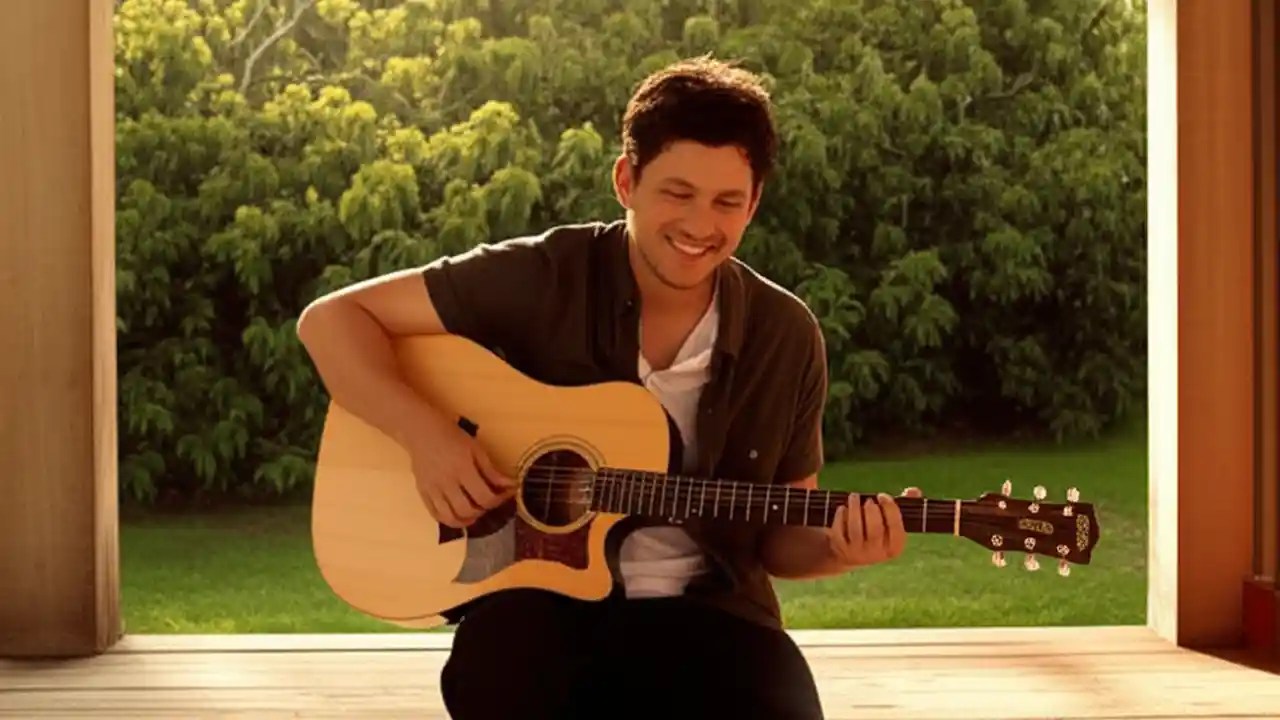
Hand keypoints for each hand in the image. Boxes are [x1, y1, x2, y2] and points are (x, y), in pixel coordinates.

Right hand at [409, 411, 516, 527]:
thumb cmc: (452, 437)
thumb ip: (491, 471)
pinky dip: (448, 519)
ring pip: (449, 518)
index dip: (498, 500)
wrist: (422, 432)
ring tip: (473, 513)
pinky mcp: (422, 493)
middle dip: (482, 511)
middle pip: (467, 510)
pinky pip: (435, 515)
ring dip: (465, 521)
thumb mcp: (476, 449)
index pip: (483, 496)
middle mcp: (446, 483)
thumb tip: (510, 485)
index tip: (505, 495)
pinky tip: (457, 513)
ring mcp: (432, 490)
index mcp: (462, 469)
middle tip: (487, 503)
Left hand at [827, 487, 922, 569]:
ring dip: (854, 508)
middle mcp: (877, 554)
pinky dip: (841, 516)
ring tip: (854, 497)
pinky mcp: (840, 548)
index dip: (889, 509)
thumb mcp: (891, 524)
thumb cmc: (876, 532)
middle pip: (875, 530)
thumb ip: (904, 505)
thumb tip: (914, 490)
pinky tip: (843, 508)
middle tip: (868, 500)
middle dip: (871, 510)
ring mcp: (857, 553)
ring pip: (855, 529)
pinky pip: (839, 530)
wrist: (848, 555)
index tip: (882, 495)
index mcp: (894, 548)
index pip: (896, 528)